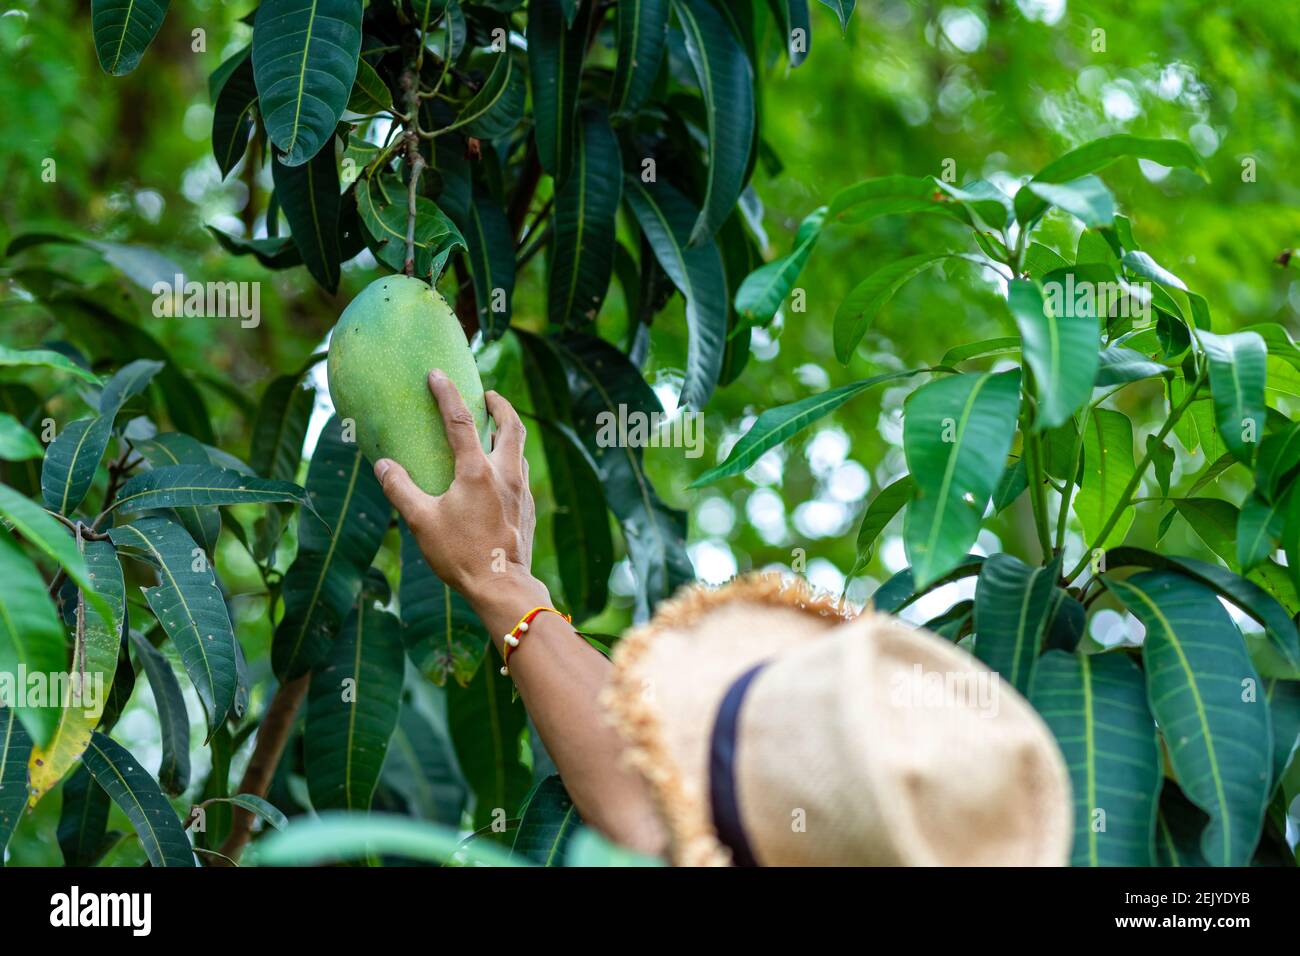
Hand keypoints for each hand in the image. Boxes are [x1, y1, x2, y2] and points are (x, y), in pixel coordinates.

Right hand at [373, 369, 549, 627]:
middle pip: (510, 425)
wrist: (503, 586)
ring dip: (508, 432)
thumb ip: (401, 489)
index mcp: (477, 471)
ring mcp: (520, 491)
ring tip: (494, 429)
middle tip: (487, 394)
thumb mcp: (421, 522)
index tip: (436, 374)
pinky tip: (500, 474)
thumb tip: (383, 465)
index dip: (447, 393)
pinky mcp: (528, 509)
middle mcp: (505, 474)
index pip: (461, 420)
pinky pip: (521, 474)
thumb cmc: (460, 554)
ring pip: (519, 449)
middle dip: (500, 404)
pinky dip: (511, 460)